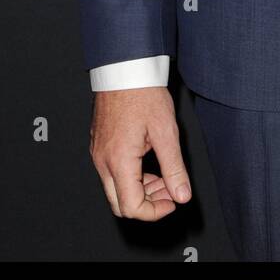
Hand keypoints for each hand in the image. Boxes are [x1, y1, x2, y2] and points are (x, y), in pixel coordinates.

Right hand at [89, 86, 191, 219]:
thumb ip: (174, 168)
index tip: (173, 200)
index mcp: (119, 161)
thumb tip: (182, 195)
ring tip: (163, 174)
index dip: (155, 211)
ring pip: (115, 189)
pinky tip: (148, 161)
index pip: (132, 207)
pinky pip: (111, 172)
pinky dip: (131, 176)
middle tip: (169, 189)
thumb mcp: (166, 131)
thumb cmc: (143, 94)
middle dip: (147, 203)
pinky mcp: (98, 144)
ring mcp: (98, 153)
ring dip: (140, 190)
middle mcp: (103, 161)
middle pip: (120, 204)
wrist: (124, 68)